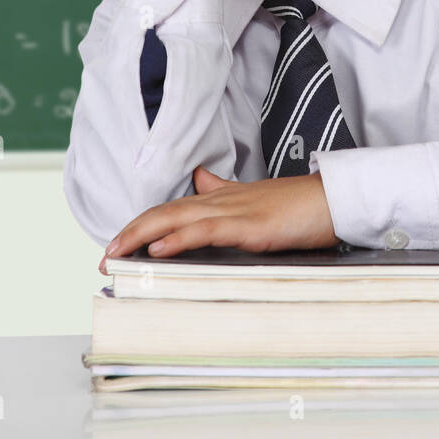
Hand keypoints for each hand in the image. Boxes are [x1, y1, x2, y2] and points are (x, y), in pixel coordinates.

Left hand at [98, 165, 337, 271]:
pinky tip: (158, 250)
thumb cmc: (300, 205)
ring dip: (141, 236)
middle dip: (129, 234)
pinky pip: (205, 230)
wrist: (334, 199)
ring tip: (116, 255)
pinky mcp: (248, 225)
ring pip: (175, 218)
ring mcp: (233, 211)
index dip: (141, 225)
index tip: (117, 245)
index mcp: (221, 197)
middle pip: (163, 212)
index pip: (171, 208)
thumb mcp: (255, 198)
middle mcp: (220, 200)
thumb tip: (200, 180)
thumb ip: (225, 190)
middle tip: (105, 259)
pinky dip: (177, 238)